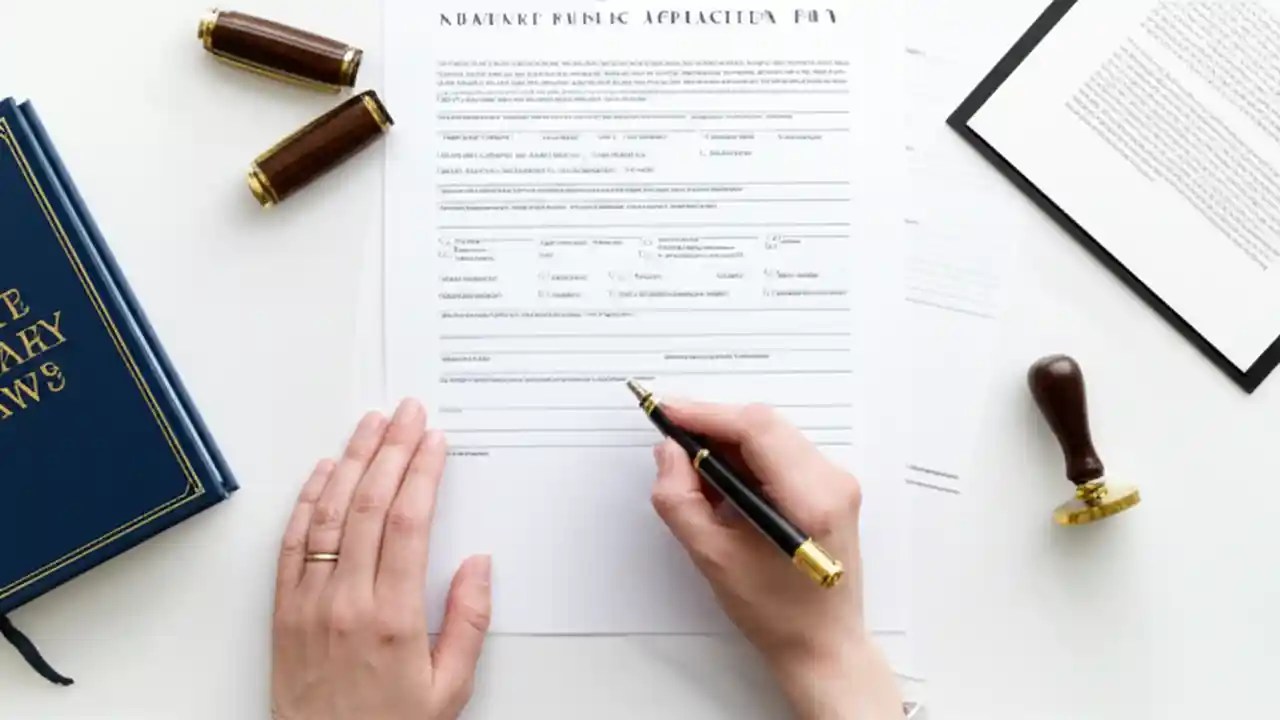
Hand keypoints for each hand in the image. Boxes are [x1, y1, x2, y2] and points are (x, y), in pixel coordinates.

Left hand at [271, 400, 491, 719]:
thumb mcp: (449, 688)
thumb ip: (468, 622)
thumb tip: (478, 565)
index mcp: (392, 617)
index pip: (408, 522)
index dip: (421, 472)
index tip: (433, 441)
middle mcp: (345, 601)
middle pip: (369, 504)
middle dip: (391, 449)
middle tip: (406, 414)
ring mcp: (309, 602)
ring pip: (328, 513)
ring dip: (349, 460)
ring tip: (368, 425)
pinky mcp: (283, 611)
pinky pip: (292, 543)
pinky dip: (306, 500)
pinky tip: (321, 472)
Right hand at [650, 402, 900, 719]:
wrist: (823, 645)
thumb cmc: (776, 613)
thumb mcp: (714, 558)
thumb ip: (681, 501)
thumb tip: (668, 453)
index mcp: (811, 499)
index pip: (756, 429)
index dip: (706, 414)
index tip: (666, 413)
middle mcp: (832, 480)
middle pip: (764, 425)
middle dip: (712, 425)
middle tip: (669, 439)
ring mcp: (835, 481)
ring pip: (770, 434)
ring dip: (727, 442)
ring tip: (690, 469)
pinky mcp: (828, 487)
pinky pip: (779, 452)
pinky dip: (744, 457)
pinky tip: (719, 481)